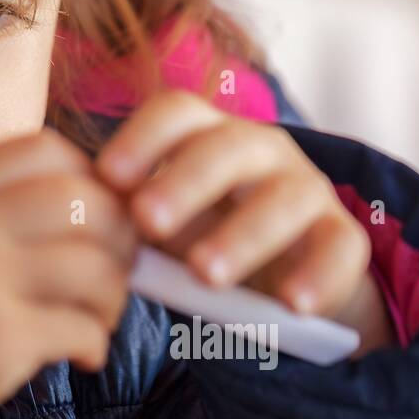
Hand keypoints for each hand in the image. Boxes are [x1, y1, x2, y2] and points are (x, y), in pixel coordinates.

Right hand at [0, 129, 136, 418]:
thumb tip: (92, 203)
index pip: (48, 149)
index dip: (89, 177)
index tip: (94, 215)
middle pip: (87, 202)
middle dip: (120, 238)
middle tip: (116, 270)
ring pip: (96, 267)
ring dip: (113, 297)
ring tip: (97, 318)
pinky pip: (82, 328)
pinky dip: (95, 343)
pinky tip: (81, 354)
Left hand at [93, 90, 393, 355]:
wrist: (281, 273)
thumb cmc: (201, 233)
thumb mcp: (163, 222)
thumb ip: (128, 215)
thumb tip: (75, 216)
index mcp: (205, 135)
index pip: (176, 113)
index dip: (142, 137)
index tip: (106, 177)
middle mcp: (260, 150)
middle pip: (227, 147)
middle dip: (186, 182)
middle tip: (147, 221)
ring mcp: (306, 189)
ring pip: (284, 199)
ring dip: (243, 235)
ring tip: (206, 274)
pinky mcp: (343, 236)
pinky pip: (340, 249)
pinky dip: (319, 276)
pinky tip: (293, 305)